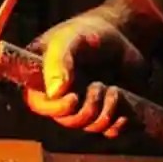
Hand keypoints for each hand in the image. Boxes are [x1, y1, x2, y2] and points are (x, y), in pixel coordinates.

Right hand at [23, 6, 148, 138]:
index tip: (74, 98)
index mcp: (43, 76)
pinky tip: (122, 103)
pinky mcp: (105, 110)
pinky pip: (108, 130)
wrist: (124, 32)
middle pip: (65, 120)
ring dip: (104, 113)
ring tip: (113, 89)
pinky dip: (117, 123)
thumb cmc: (91, 31)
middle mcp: (60, 94)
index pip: (38, 104)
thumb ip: (58, 60)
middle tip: (98, 86)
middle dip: (85, 110)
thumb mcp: (71, 38)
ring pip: (88, 126)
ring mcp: (84, 103)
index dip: (54, 109)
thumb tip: (55, 92)